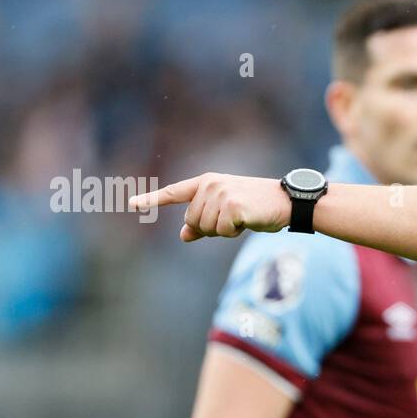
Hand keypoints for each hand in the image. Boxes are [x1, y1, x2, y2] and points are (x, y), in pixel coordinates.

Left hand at [130, 173, 290, 241]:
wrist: (285, 202)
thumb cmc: (257, 207)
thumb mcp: (227, 213)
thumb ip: (203, 223)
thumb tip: (183, 235)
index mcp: (206, 182)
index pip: (174, 192)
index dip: (151, 199)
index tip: (131, 204)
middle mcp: (210, 185)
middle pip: (193, 221)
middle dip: (211, 228)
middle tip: (234, 219)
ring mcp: (220, 194)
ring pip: (206, 228)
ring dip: (225, 230)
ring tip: (243, 217)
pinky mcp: (232, 206)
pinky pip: (222, 231)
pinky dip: (234, 232)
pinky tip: (248, 220)